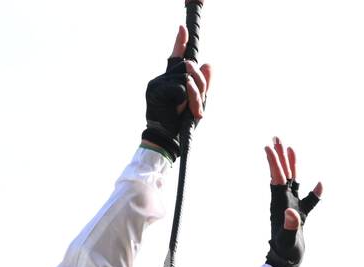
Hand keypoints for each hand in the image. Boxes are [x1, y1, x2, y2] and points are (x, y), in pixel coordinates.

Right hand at [142, 23, 210, 160]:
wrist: (166, 140)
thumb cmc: (180, 123)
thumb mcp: (195, 103)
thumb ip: (202, 84)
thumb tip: (209, 63)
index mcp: (170, 81)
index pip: (176, 57)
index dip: (180, 42)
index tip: (183, 28)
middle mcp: (162, 79)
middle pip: (187, 68)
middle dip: (199, 85)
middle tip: (197, 107)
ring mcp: (156, 84)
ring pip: (185, 78)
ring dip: (193, 95)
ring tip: (189, 111)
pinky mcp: (154, 90)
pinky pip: (180, 89)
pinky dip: (186, 100)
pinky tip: (180, 110)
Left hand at [264, 137, 322, 266]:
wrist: (286, 263)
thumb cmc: (286, 253)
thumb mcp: (288, 240)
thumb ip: (290, 226)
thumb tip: (291, 212)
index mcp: (280, 204)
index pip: (277, 179)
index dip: (274, 163)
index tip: (269, 147)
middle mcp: (284, 202)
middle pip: (281, 174)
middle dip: (278, 156)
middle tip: (275, 138)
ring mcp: (291, 207)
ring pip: (291, 181)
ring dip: (290, 164)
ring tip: (288, 147)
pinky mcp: (299, 214)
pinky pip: (305, 197)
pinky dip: (311, 189)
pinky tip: (320, 183)